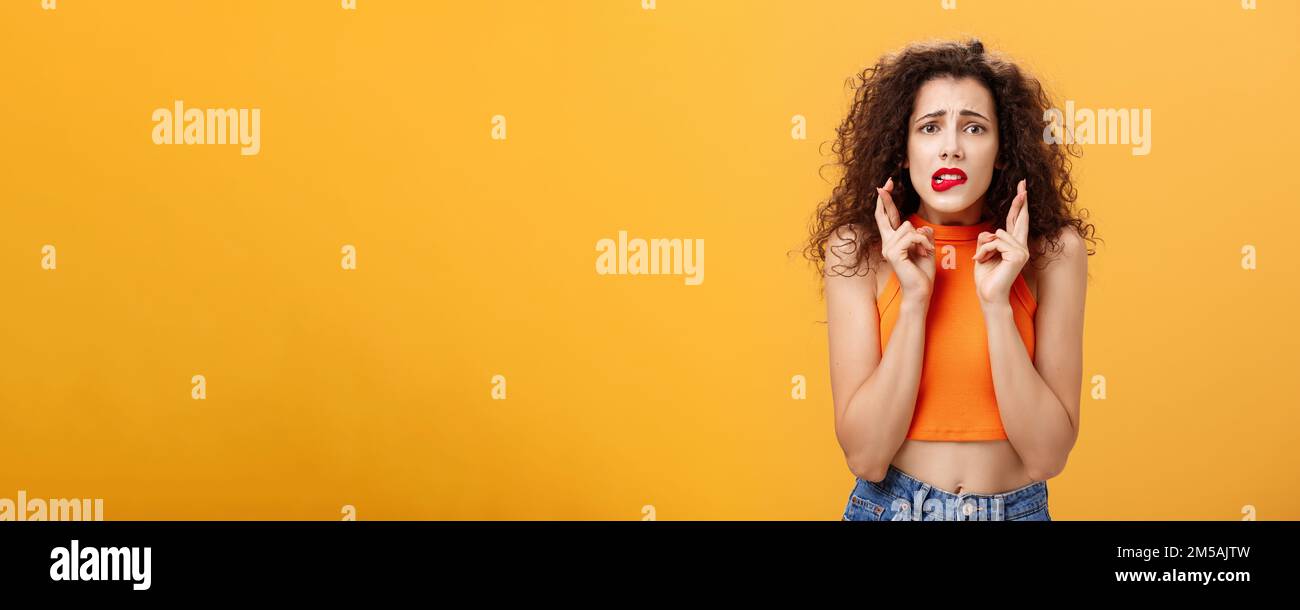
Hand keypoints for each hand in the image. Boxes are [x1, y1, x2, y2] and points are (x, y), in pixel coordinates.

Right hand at [874, 177, 935, 305]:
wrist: (921, 291)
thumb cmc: (923, 272)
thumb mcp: (926, 248)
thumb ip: (923, 236)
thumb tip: (922, 228)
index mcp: (893, 242)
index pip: (886, 218)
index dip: (885, 202)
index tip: (884, 186)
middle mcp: (887, 244)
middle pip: (885, 216)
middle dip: (886, 199)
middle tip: (887, 183)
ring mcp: (888, 249)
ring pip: (907, 227)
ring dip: (922, 238)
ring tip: (925, 251)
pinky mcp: (894, 254)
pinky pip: (912, 237)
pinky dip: (923, 243)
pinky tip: (925, 252)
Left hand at [973, 179, 1029, 307]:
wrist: (989, 296)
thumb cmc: (985, 278)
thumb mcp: (983, 253)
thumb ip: (987, 240)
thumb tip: (991, 232)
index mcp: (1013, 246)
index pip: (1016, 222)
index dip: (1019, 206)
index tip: (1022, 190)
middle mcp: (1021, 247)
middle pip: (1019, 219)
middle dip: (1020, 201)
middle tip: (1023, 183)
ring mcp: (1022, 251)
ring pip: (997, 234)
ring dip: (983, 247)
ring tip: (981, 259)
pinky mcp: (1018, 255)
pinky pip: (996, 242)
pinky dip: (984, 251)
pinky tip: (982, 261)